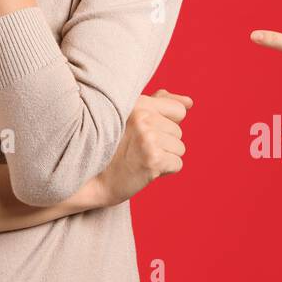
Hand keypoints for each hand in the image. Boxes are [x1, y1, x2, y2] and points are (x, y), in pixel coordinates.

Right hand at [92, 90, 191, 205]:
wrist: (91, 179)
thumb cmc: (112, 147)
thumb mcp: (132, 116)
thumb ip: (160, 104)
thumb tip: (189, 102)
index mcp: (139, 103)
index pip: (178, 110)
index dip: (167, 125)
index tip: (146, 133)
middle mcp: (144, 117)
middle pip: (179, 132)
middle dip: (164, 143)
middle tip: (137, 149)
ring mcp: (148, 138)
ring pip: (180, 148)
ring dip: (164, 157)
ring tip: (140, 158)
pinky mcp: (154, 159)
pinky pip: (177, 164)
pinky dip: (164, 171)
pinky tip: (144, 169)